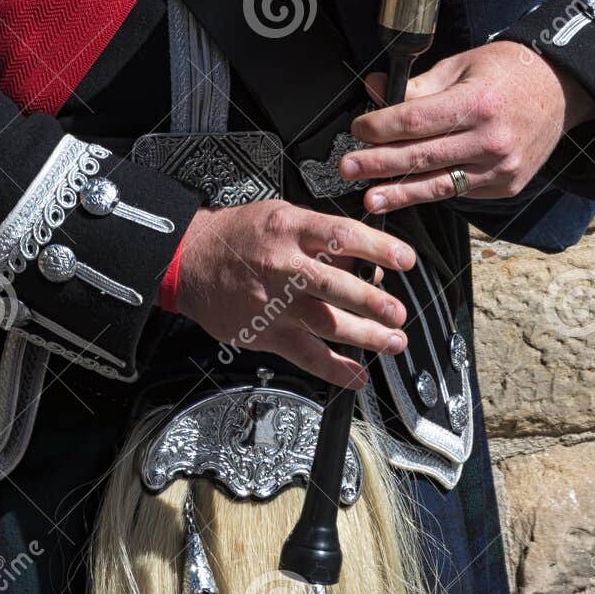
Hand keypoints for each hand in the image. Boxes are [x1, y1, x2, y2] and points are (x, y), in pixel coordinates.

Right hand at [174, 201, 414, 388]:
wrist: (189, 261)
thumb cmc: (238, 236)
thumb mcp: (281, 216)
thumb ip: (323, 238)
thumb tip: (368, 264)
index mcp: (290, 229)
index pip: (342, 236)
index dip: (378, 249)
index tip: (405, 260)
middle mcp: (283, 265)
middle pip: (337, 285)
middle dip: (374, 302)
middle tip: (399, 312)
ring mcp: (274, 303)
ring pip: (326, 323)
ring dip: (365, 336)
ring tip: (392, 341)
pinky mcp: (265, 332)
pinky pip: (305, 355)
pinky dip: (334, 369)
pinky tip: (357, 376)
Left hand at [344, 40, 594, 213]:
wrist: (560, 90)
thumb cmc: (506, 73)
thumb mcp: (460, 66)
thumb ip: (416, 86)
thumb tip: (374, 90)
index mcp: (476, 103)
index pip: (415, 121)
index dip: (380, 127)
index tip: (357, 129)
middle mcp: (489, 139)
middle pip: (421, 156)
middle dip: (378, 164)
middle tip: (347, 167)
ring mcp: (500, 168)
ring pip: (438, 185)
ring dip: (399, 193)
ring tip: (368, 198)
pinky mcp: (505, 185)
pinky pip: (459, 191)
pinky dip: (431, 191)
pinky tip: (406, 192)